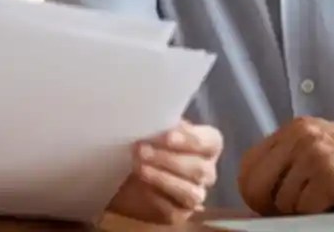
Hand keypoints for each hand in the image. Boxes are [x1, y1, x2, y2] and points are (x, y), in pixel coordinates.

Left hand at [107, 120, 222, 224]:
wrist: (122, 170)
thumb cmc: (145, 141)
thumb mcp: (153, 127)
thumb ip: (163, 123)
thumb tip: (161, 120)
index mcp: (207, 145)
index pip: (212, 141)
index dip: (192, 140)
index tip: (167, 136)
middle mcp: (206, 171)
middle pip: (200, 168)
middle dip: (169, 159)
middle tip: (142, 149)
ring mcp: (195, 194)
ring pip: (191, 192)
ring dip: (163, 179)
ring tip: (139, 168)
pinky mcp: (179, 214)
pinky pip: (174, 210)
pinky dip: (156, 197)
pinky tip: (141, 187)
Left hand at [237, 117, 333, 215]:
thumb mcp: (324, 150)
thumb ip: (290, 163)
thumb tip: (257, 195)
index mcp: (295, 129)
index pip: (248, 165)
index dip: (255, 193)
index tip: (271, 206)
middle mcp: (302, 136)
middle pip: (255, 185)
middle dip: (270, 207)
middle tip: (296, 212)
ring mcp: (316, 155)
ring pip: (282, 203)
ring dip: (303, 212)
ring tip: (330, 202)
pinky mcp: (332, 177)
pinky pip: (306, 210)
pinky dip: (321, 216)